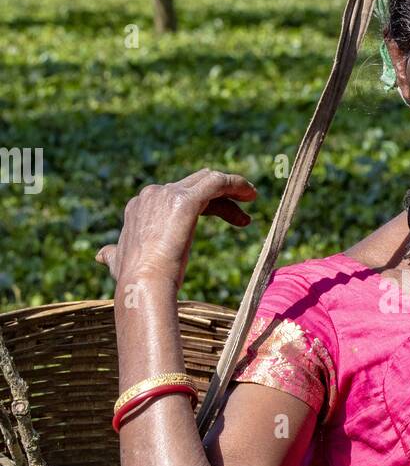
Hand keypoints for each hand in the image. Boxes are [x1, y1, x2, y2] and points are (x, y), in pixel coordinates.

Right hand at [95, 168, 256, 291]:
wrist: (142, 284)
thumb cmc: (134, 281)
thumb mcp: (118, 263)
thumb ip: (113, 254)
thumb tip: (101, 255)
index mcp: (139, 207)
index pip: (176, 198)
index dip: (202, 208)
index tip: (223, 223)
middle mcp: (151, 194)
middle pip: (193, 187)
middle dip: (219, 199)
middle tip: (241, 218)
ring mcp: (167, 194)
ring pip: (207, 181)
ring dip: (231, 189)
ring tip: (250, 201)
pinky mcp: (185, 199)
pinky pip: (216, 182)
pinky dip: (235, 183)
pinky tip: (251, 194)